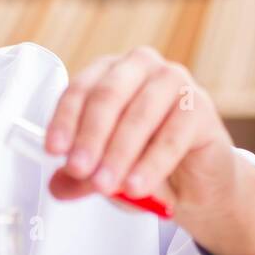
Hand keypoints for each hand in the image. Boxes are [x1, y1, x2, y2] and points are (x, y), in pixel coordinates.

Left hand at [45, 46, 254, 254]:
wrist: (193, 184)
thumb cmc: (143, 163)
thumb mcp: (102, 172)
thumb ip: (79, 177)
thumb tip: (57, 186)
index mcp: (108, 72)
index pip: (80, 89)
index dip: (64, 120)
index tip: (54, 149)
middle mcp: (140, 67)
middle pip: (108, 96)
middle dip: (90, 137)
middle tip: (78, 169)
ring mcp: (174, 82)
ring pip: (140, 115)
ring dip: (118, 153)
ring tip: (105, 184)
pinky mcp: (200, 107)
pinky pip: (173, 136)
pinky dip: (151, 164)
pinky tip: (137, 185)